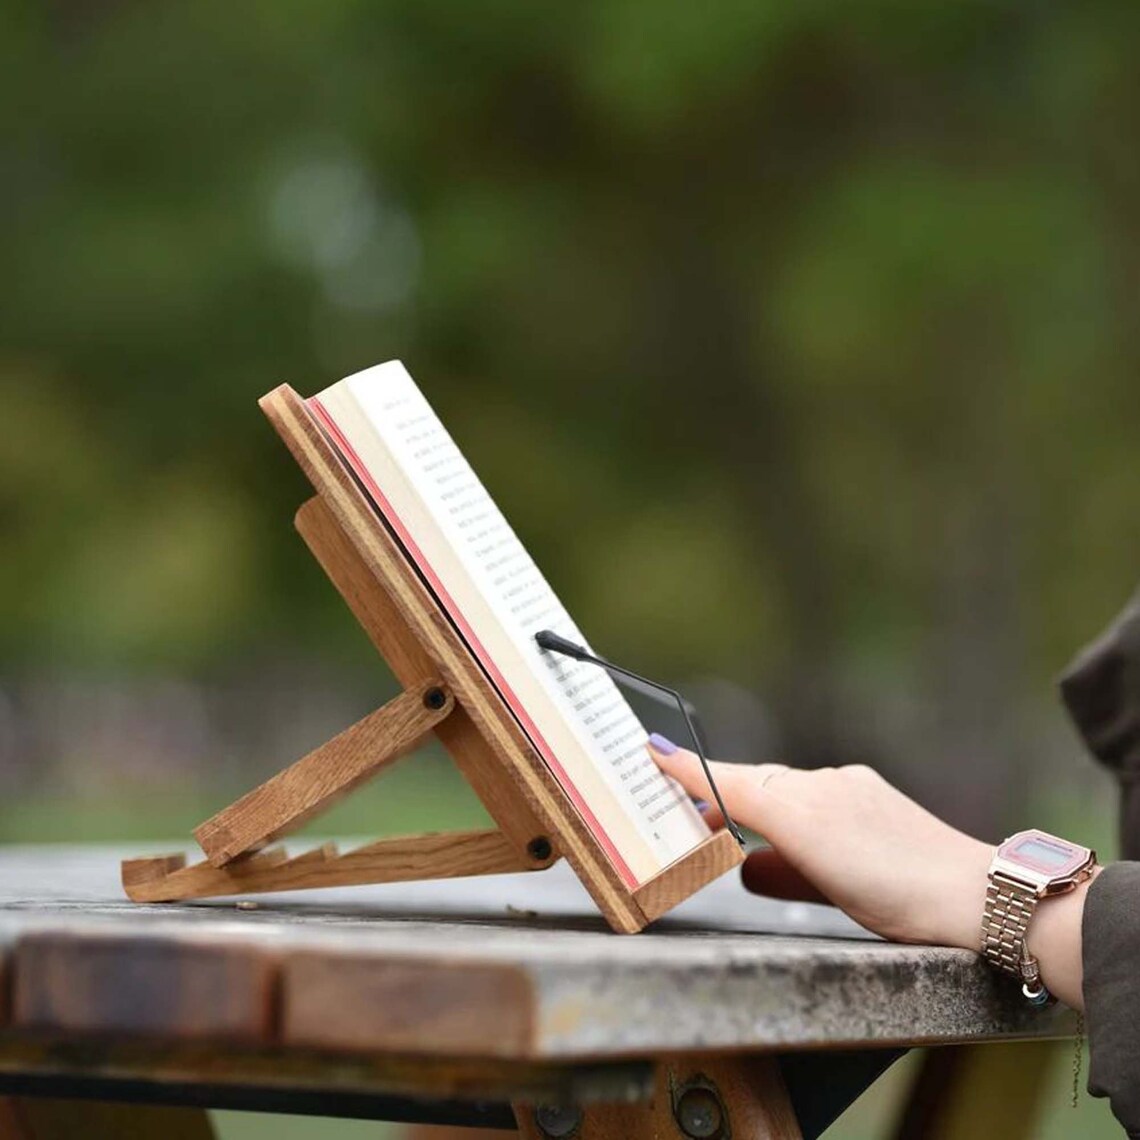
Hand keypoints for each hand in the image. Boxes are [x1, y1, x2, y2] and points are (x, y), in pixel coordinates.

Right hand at [649, 738, 993, 949]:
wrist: (974, 900)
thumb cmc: (898, 880)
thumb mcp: (812, 850)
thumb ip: (758, 834)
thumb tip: (726, 839)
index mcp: (808, 791)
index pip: (734, 778)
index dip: (690, 772)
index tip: (651, 755)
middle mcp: (827, 792)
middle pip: (756, 791)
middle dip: (716, 796)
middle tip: (678, 808)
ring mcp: (852, 813)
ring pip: (784, 813)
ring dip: (750, 820)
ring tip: (719, 838)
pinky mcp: (873, 837)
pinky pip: (812, 833)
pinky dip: (786, 841)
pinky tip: (778, 863)